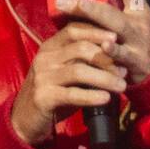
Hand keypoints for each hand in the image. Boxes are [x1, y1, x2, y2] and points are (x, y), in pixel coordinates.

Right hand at [10, 20, 127, 145]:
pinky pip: (72, 94)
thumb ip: (83, 63)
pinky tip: (106, 98)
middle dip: (105, 57)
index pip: (73, 29)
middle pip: (80, 48)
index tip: (116, 38)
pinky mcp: (44, 97)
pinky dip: (92, 96)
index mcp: (50, 47)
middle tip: (124, 70)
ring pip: (79, 71)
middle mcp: (45, 58)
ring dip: (104, 78)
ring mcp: (43, 77)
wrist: (25, 119)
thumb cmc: (52, 93)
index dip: (96, 32)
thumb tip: (117, 61)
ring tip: (121, 86)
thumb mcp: (65, 73)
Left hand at [60, 0, 149, 85]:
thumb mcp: (134, 19)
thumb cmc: (137, 39)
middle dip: (88, 4)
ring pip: (117, 27)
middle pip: (113, 9)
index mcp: (139, 8)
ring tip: (77, 9)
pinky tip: (102, 47)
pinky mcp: (136, 61)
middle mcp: (139, 22)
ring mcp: (138, 42)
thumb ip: (116, 7)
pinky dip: (112, 52)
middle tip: (63, 0)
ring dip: (95, 16)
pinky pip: (121, 55)